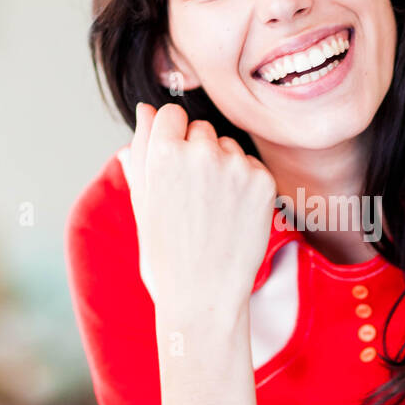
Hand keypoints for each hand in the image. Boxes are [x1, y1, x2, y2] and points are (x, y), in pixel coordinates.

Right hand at [129, 102, 276, 324]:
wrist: (203, 294)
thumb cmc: (166, 250)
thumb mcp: (142, 199)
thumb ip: (142, 149)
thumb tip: (146, 110)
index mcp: (161, 152)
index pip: (171, 114)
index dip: (171, 139)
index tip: (173, 166)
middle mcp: (199, 152)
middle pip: (202, 128)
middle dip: (197, 152)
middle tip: (193, 197)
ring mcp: (234, 165)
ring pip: (228, 146)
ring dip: (223, 166)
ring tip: (213, 209)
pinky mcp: (263, 180)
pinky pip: (251, 166)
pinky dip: (245, 185)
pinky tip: (233, 214)